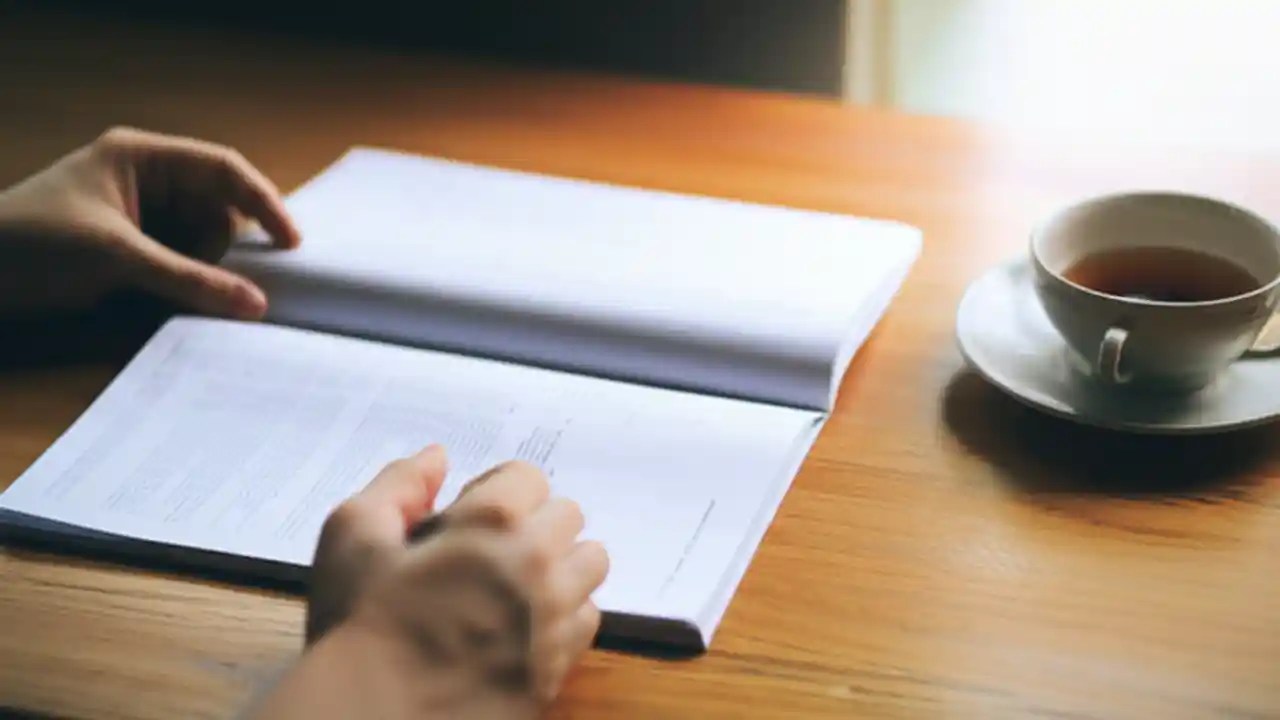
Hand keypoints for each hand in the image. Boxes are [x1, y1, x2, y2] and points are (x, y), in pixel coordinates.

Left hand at [0, 126, 298, 318]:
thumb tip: (256, 304)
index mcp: (141, 157)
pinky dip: (188, 282)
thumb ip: (190, 280)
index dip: (263, 202)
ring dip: (204, 270)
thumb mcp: (116, 259)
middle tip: (222, 283)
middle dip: (223, 247)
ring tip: (174, 291)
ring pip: (202, 240)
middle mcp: (145, 180)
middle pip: (217, 208)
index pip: (223, 169)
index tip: (291, 243)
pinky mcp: (129, 250)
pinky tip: (176, 299)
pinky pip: (181, 262)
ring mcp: (137, 216)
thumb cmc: (31, 245)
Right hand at [299, 446, 608, 715]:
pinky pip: (586, 621)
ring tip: (512, 587)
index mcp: (494, 523)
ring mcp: (553, 618)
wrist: (368, 717)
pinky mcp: (559, 664)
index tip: (466, 520)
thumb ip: (399, 484)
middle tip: (487, 552)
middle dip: (530, 523)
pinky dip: (562, 616)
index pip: (529, 476)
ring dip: (558, 566)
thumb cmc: (356, 625)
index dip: (494, 492)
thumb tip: (437, 458)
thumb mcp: (352, 535)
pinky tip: (520, 625)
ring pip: (589, 565)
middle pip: (568, 516)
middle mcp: (538, 564)